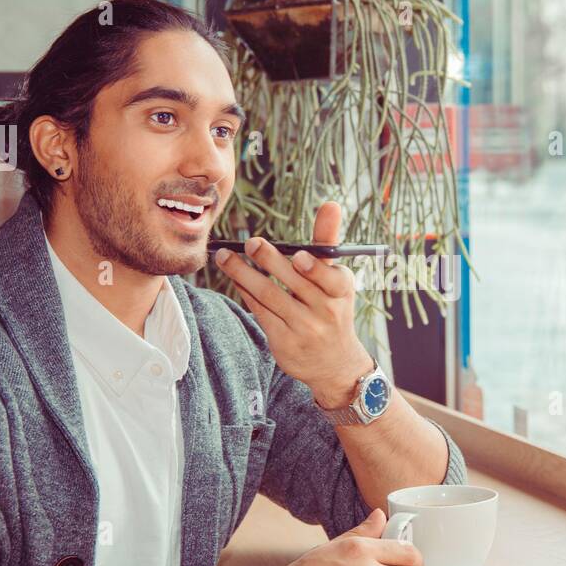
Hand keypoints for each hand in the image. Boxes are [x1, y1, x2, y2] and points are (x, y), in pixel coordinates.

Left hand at [213, 200, 372, 406]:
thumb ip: (328, 241)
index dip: (315, 269)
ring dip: (244, 273)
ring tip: (224, 256)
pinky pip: (261, 311)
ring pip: (270, 295)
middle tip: (251, 242)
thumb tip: (331, 204)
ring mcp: (304, 328)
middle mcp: (325, 311)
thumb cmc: (331, 307)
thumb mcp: (337, 278)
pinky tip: (234, 277)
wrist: (334, 362)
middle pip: (294, 282)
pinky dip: (245, 292)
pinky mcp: (284, 341)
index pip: (331, 277)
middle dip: (271, 261)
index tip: (300, 257)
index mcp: (341, 290)